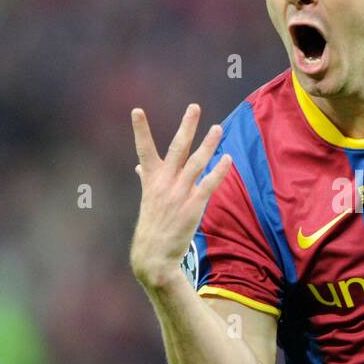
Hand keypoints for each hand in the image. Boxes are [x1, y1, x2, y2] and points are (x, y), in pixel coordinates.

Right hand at [128, 104, 230, 290]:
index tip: (137, 110)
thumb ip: (146, 179)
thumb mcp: (147, 198)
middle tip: (194, 108)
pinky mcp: (193, 206)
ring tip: (218, 128)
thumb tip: (139, 167)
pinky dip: (218, 171)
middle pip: (177, 149)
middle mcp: (164, 183)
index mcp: (151, 179)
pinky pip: (208, 184)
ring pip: (195, 163)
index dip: (140, 130)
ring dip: (208, 144)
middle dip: (186, 127)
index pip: (143, 150)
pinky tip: (227, 158)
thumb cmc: (152, 224)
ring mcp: (179, 194)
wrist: (154, 255)